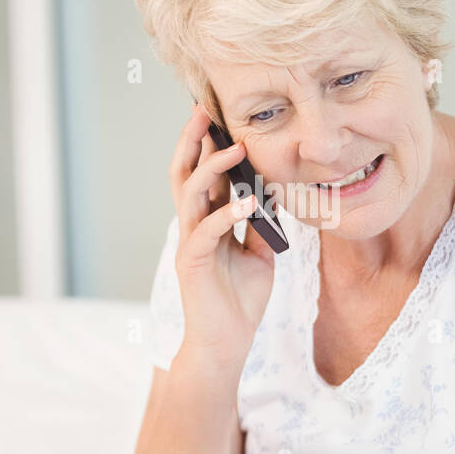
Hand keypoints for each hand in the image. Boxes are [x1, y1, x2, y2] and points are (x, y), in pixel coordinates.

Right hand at [168, 102, 275, 367]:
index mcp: (207, 221)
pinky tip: (247, 202)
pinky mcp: (192, 263)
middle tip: (205, 110)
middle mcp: (193, 226)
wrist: (227, 343)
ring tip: (235, 148)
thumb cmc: (240, 300)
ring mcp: (189, 242)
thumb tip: (270, 192)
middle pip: (184, 173)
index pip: (202, 174)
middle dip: (193, 141)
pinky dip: (227, 213)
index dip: (206, 144)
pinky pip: (207, 231)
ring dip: (212, 168)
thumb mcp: (259, 254)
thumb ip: (259, 223)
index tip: (218, 114)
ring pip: (190, 194)